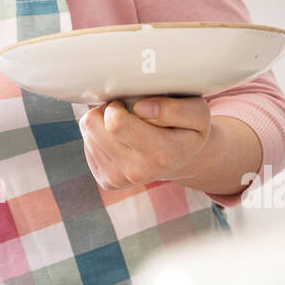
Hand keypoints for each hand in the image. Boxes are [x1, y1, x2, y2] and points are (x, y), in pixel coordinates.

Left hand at [79, 96, 212, 189]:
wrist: (183, 159)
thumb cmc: (188, 129)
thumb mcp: (198, 112)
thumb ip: (175, 108)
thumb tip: (140, 107)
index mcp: (161, 154)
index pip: (115, 123)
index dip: (119, 105)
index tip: (134, 104)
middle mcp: (137, 172)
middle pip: (93, 123)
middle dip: (108, 109)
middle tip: (129, 111)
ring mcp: (118, 179)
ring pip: (87, 129)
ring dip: (103, 120)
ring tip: (127, 124)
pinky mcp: (105, 180)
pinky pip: (87, 142)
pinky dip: (101, 135)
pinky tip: (122, 139)